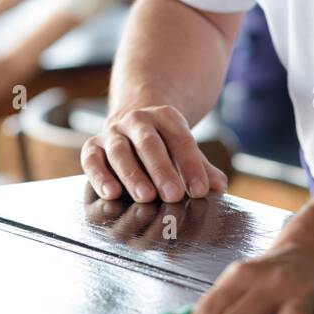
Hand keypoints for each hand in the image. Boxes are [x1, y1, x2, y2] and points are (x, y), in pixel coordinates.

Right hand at [80, 104, 227, 202]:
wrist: (132, 123)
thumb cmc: (165, 145)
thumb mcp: (185, 150)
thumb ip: (201, 168)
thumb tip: (220, 185)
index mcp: (166, 116)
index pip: (181, 139)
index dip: (191, 165)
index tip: (200, 190)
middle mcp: (137, 120)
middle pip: (149, 144)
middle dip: (162, 170)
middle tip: (174, 195)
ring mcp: (113, 132)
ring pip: (120, 151)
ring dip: (132, 175)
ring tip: (145, 197)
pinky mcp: (93, 146)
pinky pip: (92, 159)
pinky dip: (99, 176)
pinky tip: (111, 193)